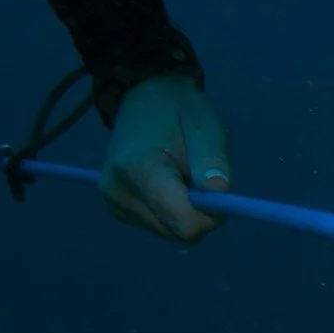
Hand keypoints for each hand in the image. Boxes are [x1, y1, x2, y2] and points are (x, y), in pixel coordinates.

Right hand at [100, 75, 231, 241]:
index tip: (216, 190)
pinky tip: (168, 184)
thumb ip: (212, 159)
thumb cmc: (180, 111)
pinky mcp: (115, 208)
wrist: (145, 100)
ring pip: (171, 232)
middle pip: (178, 233)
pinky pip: (160, 226)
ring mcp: (113, 202)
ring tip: (181, 177)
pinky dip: (172, 212)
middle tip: (200, 179)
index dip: (211, 215)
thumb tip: (220, 192)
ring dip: (187, 212)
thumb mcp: (205, 127)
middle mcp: (118, 192)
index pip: (185, 224)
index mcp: (138, 170)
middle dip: (200, 214)